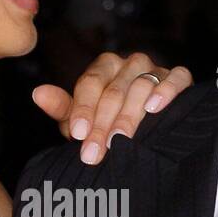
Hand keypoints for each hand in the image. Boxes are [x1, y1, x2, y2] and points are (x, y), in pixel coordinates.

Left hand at [32, 52, 193, 163]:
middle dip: (102, 124)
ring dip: (129, 116)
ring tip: (121, 140)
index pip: (90, 84)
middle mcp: (129, 63)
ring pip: (141, 86)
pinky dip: (167, 90)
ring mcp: (155, 68)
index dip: (83, 109)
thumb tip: (38, 94)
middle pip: (114, 91)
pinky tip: (156, 108)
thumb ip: (62, 108)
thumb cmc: (108, 123)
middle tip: (94, 153)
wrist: (145, 131)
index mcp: (103, 67)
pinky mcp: (179, 78)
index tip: (77, 134)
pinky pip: (177, 78)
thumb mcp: (82, 119)